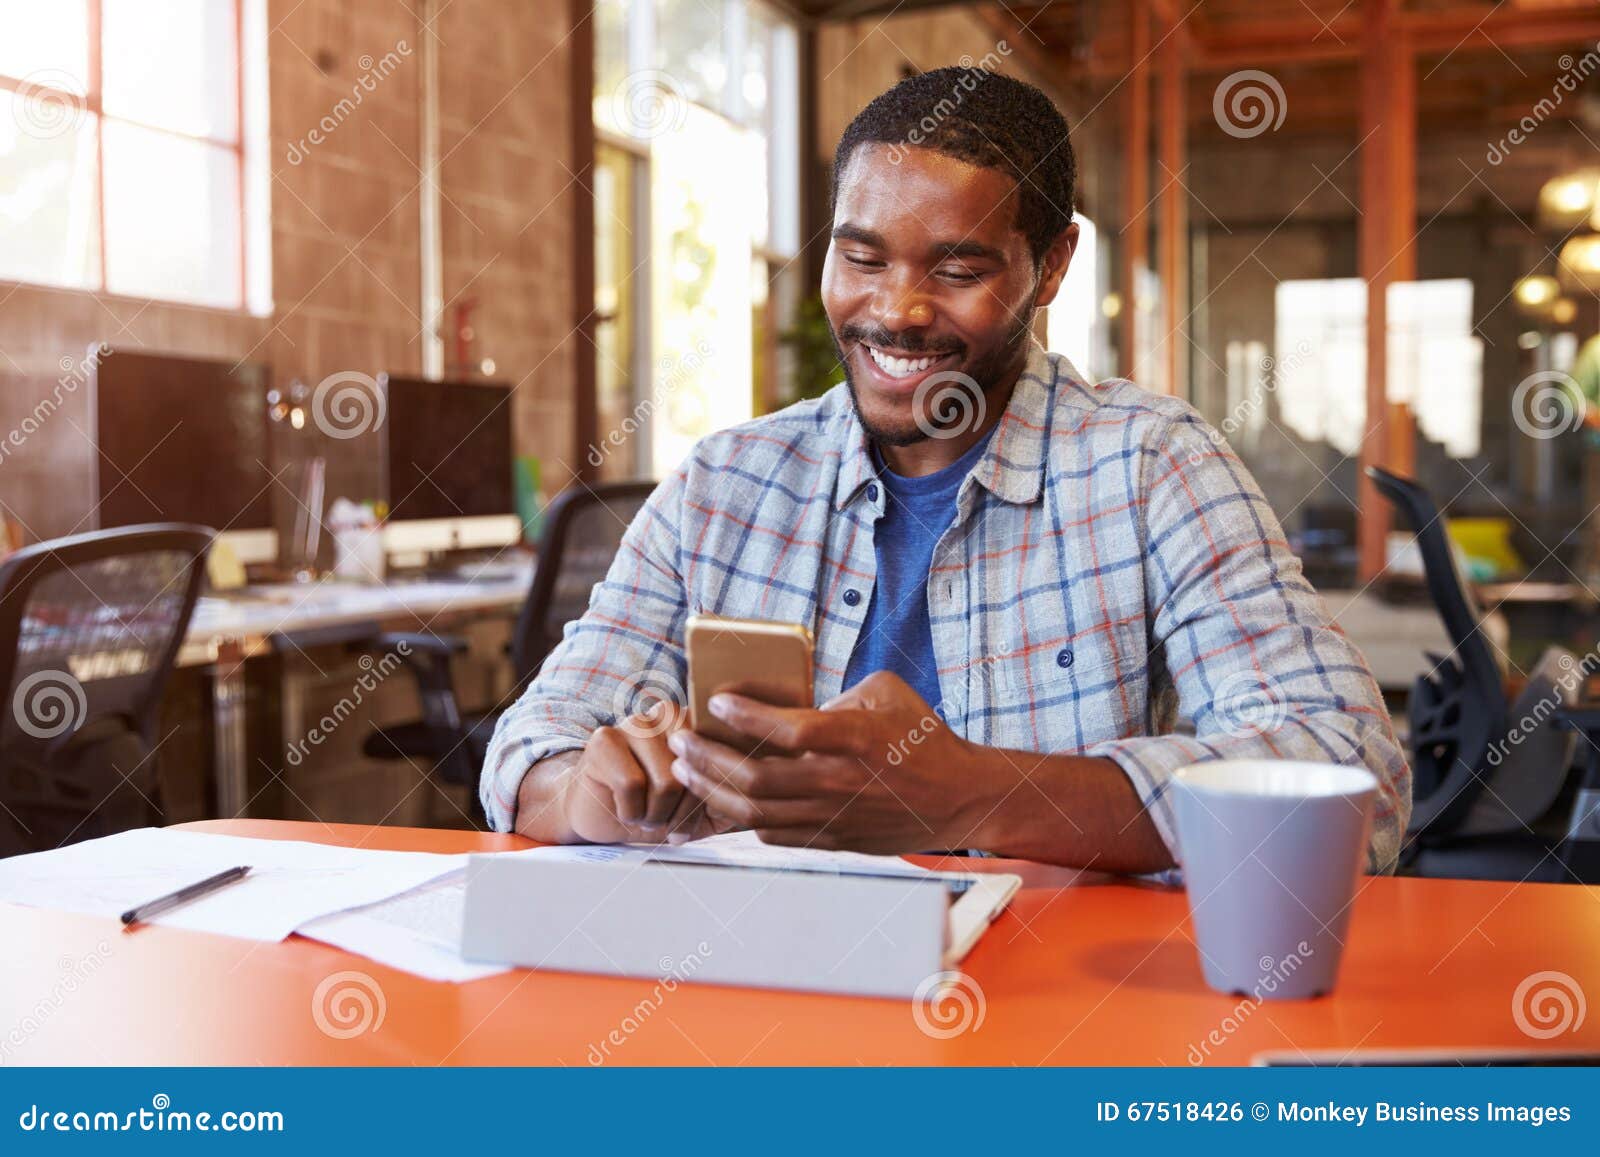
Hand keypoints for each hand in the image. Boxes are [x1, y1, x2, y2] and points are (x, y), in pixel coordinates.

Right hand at [559, 702, 736, 844]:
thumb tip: (760, 792)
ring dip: (656, 815)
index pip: (725, 759)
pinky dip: (631, 812)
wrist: (604, 817)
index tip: (698, 815)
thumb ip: (734, 795)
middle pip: (697, 773)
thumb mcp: (707, 808)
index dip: (712, 798)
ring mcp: (636, 722)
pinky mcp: (604, 739)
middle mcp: (670, 714)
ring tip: (648, 815)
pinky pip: (631, 784)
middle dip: (684, 811)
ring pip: (667, 781)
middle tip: (667, 818)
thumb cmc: (658, 808)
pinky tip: (626, 809)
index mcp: (701, 724)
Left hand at [666, 671, 986, 852]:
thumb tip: (791, 704)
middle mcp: (840, 781)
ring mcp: (834, 816)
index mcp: (856, 738)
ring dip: (711, 789)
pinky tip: (719, 796)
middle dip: (707, 757)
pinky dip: (738, 816)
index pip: (788, 730)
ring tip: (686, 768)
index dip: (745, 717)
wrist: (959, 799)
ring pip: (754, 812)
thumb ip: (836, 694)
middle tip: (681, 738)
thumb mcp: (886, 692)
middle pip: (756, 777)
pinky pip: (772, 835)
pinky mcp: (833, 840)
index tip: (717, 703)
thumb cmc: (923, 737)